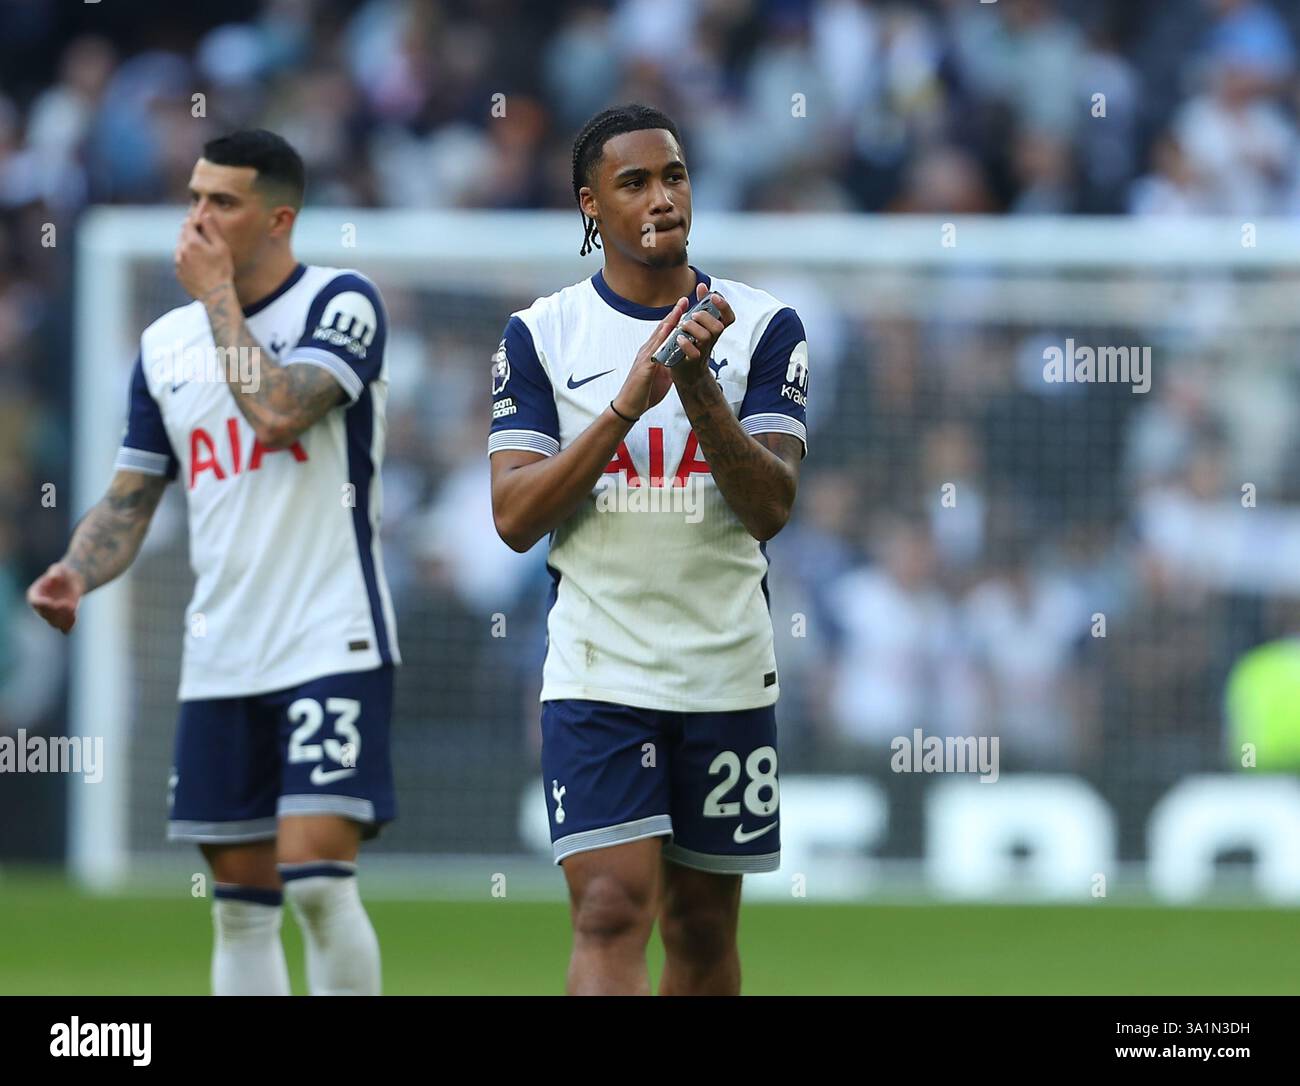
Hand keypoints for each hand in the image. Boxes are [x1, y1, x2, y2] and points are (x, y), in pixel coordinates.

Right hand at [27, 562, 85, 633]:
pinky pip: (64, 628)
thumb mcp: (58, 569)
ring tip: (73, 610)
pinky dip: (69, 625)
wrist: (71, 581)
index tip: (53, 602)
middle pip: (46, 615)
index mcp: (35, 594)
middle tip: (70, 606)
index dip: (44, 605)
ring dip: (64, 620)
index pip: (36, 603)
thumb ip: (55, 571)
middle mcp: (41, 607)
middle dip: (57, 612)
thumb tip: (54, 577)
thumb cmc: (62, 573)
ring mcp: (51, 615)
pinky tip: (75, 616)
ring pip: (55, 623)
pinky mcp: (63, 619)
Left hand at [174, 213, 234, 300]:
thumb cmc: (221, 270)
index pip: (188, 224)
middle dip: (190, 232)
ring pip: (180, 248)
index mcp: (191, 242)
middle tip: (201, 234)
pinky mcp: (179, 274)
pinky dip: (186, 258)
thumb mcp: (221, 247)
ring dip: (188, 245)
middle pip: (182, 235)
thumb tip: (205, 215)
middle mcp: (181, 251)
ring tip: (201, 251)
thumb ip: (212, 229)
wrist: (215, 295)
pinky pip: (180, 261)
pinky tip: (198, 264)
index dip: (194, 221)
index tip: (200, 221)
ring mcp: (178, 263)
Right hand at [612, 294, 689, 420]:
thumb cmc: (644, 392)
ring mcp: (644, 357)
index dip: (674, 319)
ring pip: (658, 335)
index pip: (664, 332)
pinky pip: (654, 350)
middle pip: (661, 328)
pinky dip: (662, 340)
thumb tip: (678, 360)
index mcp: (652, 353)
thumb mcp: (661, 377)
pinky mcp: (643, 367)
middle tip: (684, 299)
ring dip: (669, 321)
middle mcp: (647, 351)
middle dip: (673, 314)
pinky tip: (669, 331)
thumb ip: (669, 365)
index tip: (684, 307)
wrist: (629, 406)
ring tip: (680, 309)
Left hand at [669, 282, 734, 386]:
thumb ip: (701, 305)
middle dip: (706, 317)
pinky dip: (686, 344)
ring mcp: (702, 351)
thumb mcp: (698, 324)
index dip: (724, 306)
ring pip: (706, 337)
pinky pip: (693, 353)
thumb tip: (702, 286)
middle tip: (694, 315)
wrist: (688, 374)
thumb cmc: (692, 345)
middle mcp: (711, 340)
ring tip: (683, 326)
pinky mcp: (691, 361)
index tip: (714, 296)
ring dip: (693, 327)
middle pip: (718, 327)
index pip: (728, 317)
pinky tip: (679, 339)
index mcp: (714, 330)